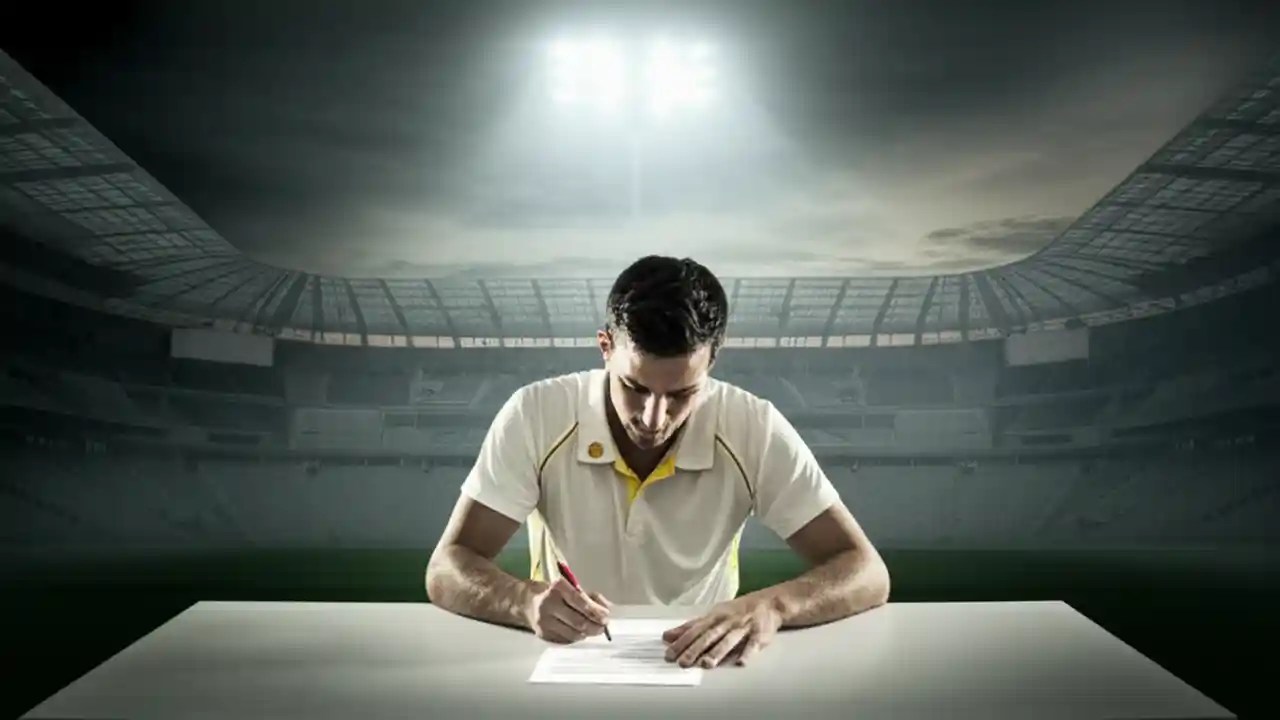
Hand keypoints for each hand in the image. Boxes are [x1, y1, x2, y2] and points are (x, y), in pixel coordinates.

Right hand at [525, 578, 612, 643]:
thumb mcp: (572, 588)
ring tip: (593, 630)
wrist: (529, 603)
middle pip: (577, 621)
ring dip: (587, 633)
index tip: (606, 617)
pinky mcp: (542, 634)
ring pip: (573, 633)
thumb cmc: (556, 594)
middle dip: (594, 626)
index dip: (595, 611)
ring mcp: (544, 621)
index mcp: (557, 587)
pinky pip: (566, 640)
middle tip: (603, 627)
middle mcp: (548, 604)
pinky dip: (576, 637)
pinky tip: (579, 633)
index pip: (579, 600)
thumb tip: (607, 608)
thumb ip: (591, 597)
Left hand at [663, 596, 781, 667]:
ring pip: (728, 641)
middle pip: (709, 636)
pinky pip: (753, 644)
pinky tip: (741, 663)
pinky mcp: (759, 634)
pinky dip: (748, 653)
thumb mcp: (712, 615)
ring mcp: (743, 628)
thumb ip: (691, 627)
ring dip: (717, 652)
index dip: (681, 642)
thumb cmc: (736, 611)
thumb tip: (668, 636)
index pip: (694, 630)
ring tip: (706, 664)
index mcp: (714, 617)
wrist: (768, 602)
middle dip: (695, 649)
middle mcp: (726, 622)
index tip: (669, 654)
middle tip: (683, 663)